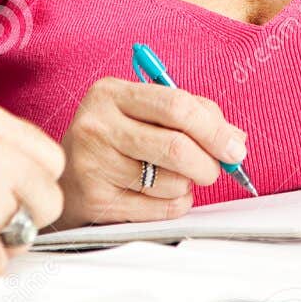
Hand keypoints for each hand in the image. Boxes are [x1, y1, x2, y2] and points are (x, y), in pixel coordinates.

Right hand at [55, 76, 246, 227]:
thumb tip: (235, 140)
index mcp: (111, 93)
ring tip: (172, 179)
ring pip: (171, 182)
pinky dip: (174, 204)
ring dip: (187, 186)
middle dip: (208, 164)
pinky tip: (159, 195)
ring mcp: (93, 164)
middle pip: (176, 147)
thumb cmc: (114, 141)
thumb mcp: (143, 113)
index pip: (176, 105)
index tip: (235, 148)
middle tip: (214, 170)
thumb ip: (192, 115)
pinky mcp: (95, 200)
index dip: (214, 129)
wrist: (65, 179)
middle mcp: (97, 125)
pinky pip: (160, 209)